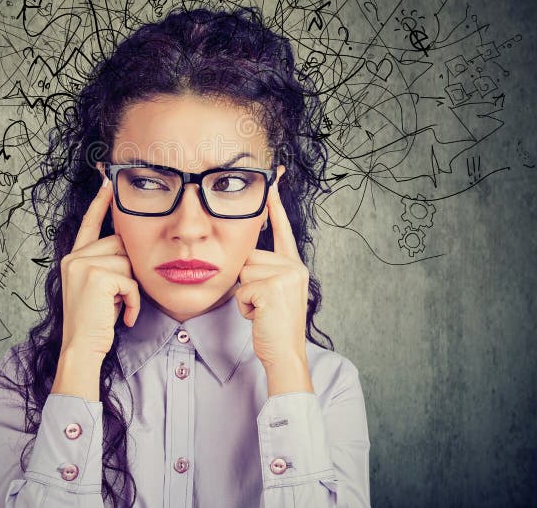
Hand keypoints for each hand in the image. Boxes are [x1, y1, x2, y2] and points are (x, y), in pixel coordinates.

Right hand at [58, 177, 140, 361]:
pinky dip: (134, 300)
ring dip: (132, 288)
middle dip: (128, 269)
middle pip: (119, 244)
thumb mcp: (101, 288)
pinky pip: (130, 280)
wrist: (81, 349)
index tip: (107, 181)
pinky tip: (125, 316)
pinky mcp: (96, 277)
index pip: (89, 224)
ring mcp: (82, 265)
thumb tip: (131, 248)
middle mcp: (74, 258)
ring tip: (120, 307)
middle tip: (119, 297)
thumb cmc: (95, 323)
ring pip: (128, 262)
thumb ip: (108, 264)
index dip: (100, 203)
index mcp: (74, 258)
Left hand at [235, 178, 313, 394]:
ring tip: (261, 311)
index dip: (275, 207)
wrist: (285, 356)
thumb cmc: (273, 326)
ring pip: (243, 271)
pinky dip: (244, 306)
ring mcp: (286, 277)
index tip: (272, 180)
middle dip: (247, 280)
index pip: (282, 231)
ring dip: (244, 295)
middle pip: (249, 256)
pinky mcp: (272, 289)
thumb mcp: (273, 293)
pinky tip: (259, 317)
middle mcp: (294, 267)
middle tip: (262, 304)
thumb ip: (265, 271)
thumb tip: (244, 257)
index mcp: (294, 266)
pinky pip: (242, 289)